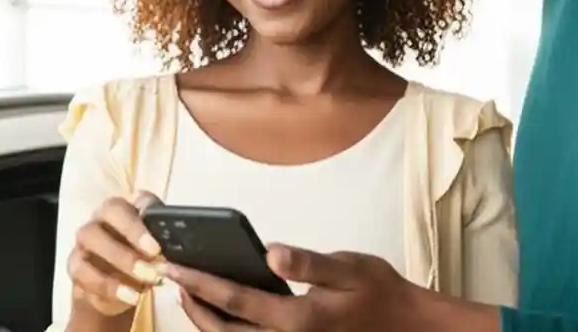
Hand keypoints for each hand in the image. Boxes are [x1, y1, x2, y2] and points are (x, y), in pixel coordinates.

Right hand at [67, 190, 165, 315]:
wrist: (118, 289)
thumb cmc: (142, 259)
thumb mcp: (158, 250)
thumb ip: (164, 242)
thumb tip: (175, 250)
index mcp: (125, 207)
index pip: (132, 201)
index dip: (142, 220)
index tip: (157, 247)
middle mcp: (101, 217)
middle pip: (109, 212)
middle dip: (132, 235)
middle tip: (154, 259)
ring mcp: (84, 239)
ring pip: (92, 238)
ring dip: (121, 260)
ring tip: (146, 281)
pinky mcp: (75, 265)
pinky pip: (84, 272)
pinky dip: (108, 286)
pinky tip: (130, 296)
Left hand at [166, 244, 481, 331]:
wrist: (406, 326)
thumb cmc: (379, 291)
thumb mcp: (348, 267)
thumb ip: (308, 262)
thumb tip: (271, 252)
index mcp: (296, 319)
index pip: (234, 299)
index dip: (199, 281)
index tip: (174, 266)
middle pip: (223, 330)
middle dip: (193, 305)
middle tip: (171, 278)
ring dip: (206, 321)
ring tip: (190, 294)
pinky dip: (228, 328)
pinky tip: (223, 309)